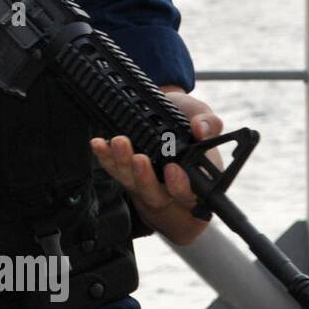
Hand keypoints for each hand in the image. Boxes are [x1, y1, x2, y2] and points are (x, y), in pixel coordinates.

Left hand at [91, 90, 223, 245]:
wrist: (170, 113)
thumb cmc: (190, 122)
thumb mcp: (205, 120)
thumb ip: (209, 124)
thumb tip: (201, 128)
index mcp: (193, 181)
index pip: (187, 194)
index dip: (179, 186)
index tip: (173, 169)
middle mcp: (166, 186)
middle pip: (153, 194)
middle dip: (144, 177)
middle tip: (140, 158)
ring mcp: (142, 180)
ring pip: (130, 181)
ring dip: (121, 163)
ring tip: (119, 142)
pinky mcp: (125, 170)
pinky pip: (112, 168)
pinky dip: (104, 156)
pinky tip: (99, 144)